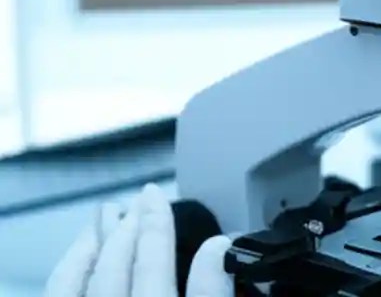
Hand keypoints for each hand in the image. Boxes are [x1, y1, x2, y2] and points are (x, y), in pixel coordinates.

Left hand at [44, 184, 233, 296]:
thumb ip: (212, 291)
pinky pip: (60, 290)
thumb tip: (219, 247)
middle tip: (140, 197)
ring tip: (108, 214)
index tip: (157, 195)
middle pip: (118, 263)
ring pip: (83, 275)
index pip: (153, 260)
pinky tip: (80, 254)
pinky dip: (72, 266)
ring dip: (97, 240)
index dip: (157, 222)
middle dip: (129, 225)